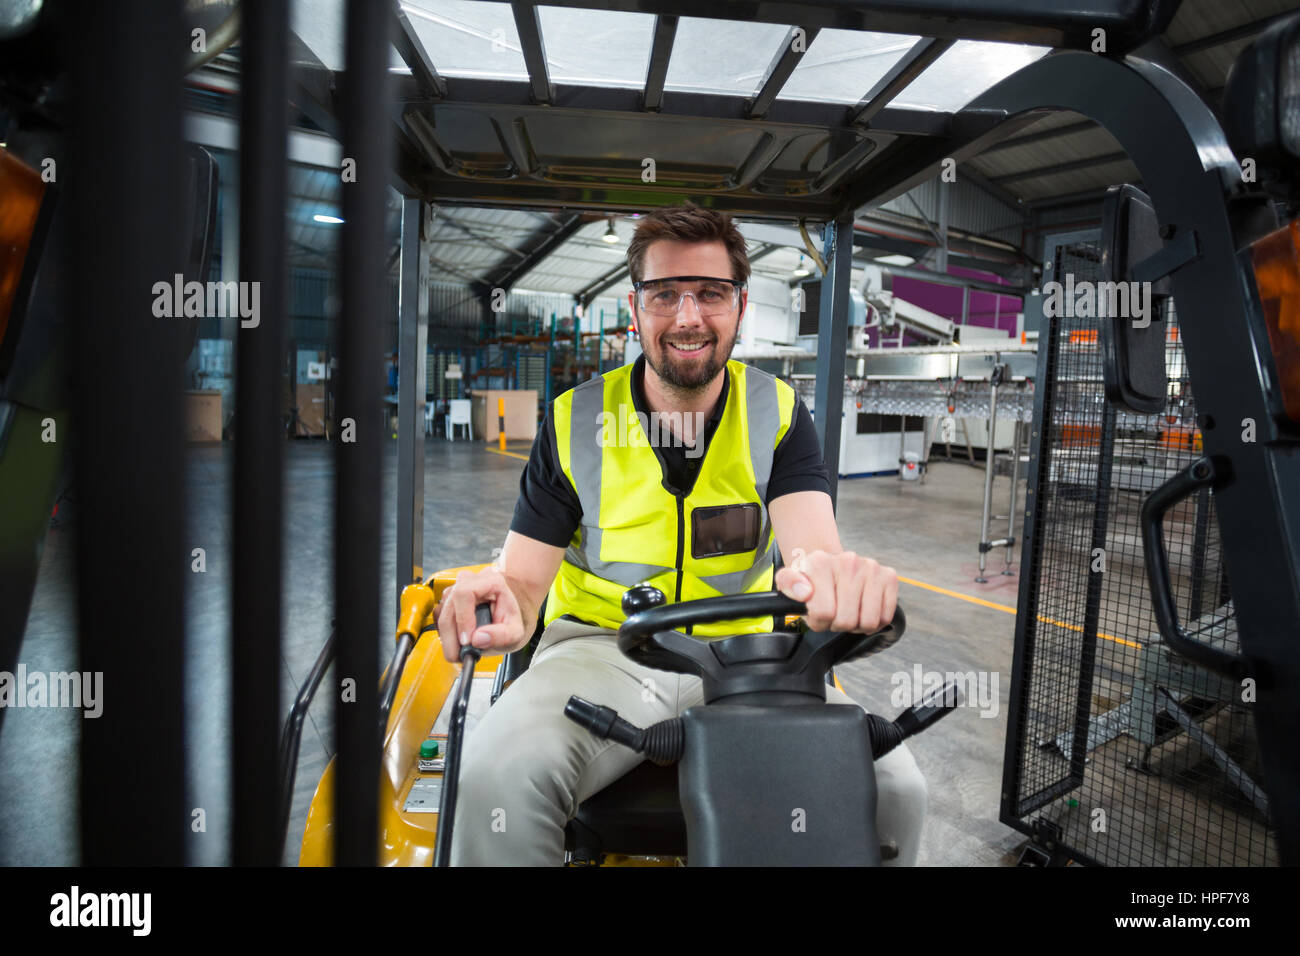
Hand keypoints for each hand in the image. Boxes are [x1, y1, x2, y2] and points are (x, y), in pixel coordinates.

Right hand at [433, 567, 528, 661]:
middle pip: (449, 606)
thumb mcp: (516, 631)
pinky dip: (446, 633)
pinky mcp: (448, 600)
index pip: (465, 593)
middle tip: (460, 654)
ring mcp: (456, 589)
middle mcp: (470, 581)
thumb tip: (478, 639)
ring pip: (442, 613)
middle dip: (452, 635)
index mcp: (490, 581)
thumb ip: (501, 636)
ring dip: (448, 635)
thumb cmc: (511, 616)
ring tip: (462, 649)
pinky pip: (440, 617)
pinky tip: (459, 641)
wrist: (511, 608)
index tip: (467, 640)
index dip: (463, 619)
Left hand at [774, 549, 898, 634]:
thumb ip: (788, 584)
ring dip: (856, 625)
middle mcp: (848, 561)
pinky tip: (862, 610)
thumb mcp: (789, 581)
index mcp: (820, 563)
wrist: (829, 564)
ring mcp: (871, 568)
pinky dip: (874, 621)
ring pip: (868, 622)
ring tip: (847, 612)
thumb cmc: (810, 579)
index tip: (816, 614)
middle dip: (837, 624)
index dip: (818, 622)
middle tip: (833, 613)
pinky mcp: (889, 577)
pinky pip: (885, 616)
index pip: (823, 612)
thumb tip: (805, 592)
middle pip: (846, 621)